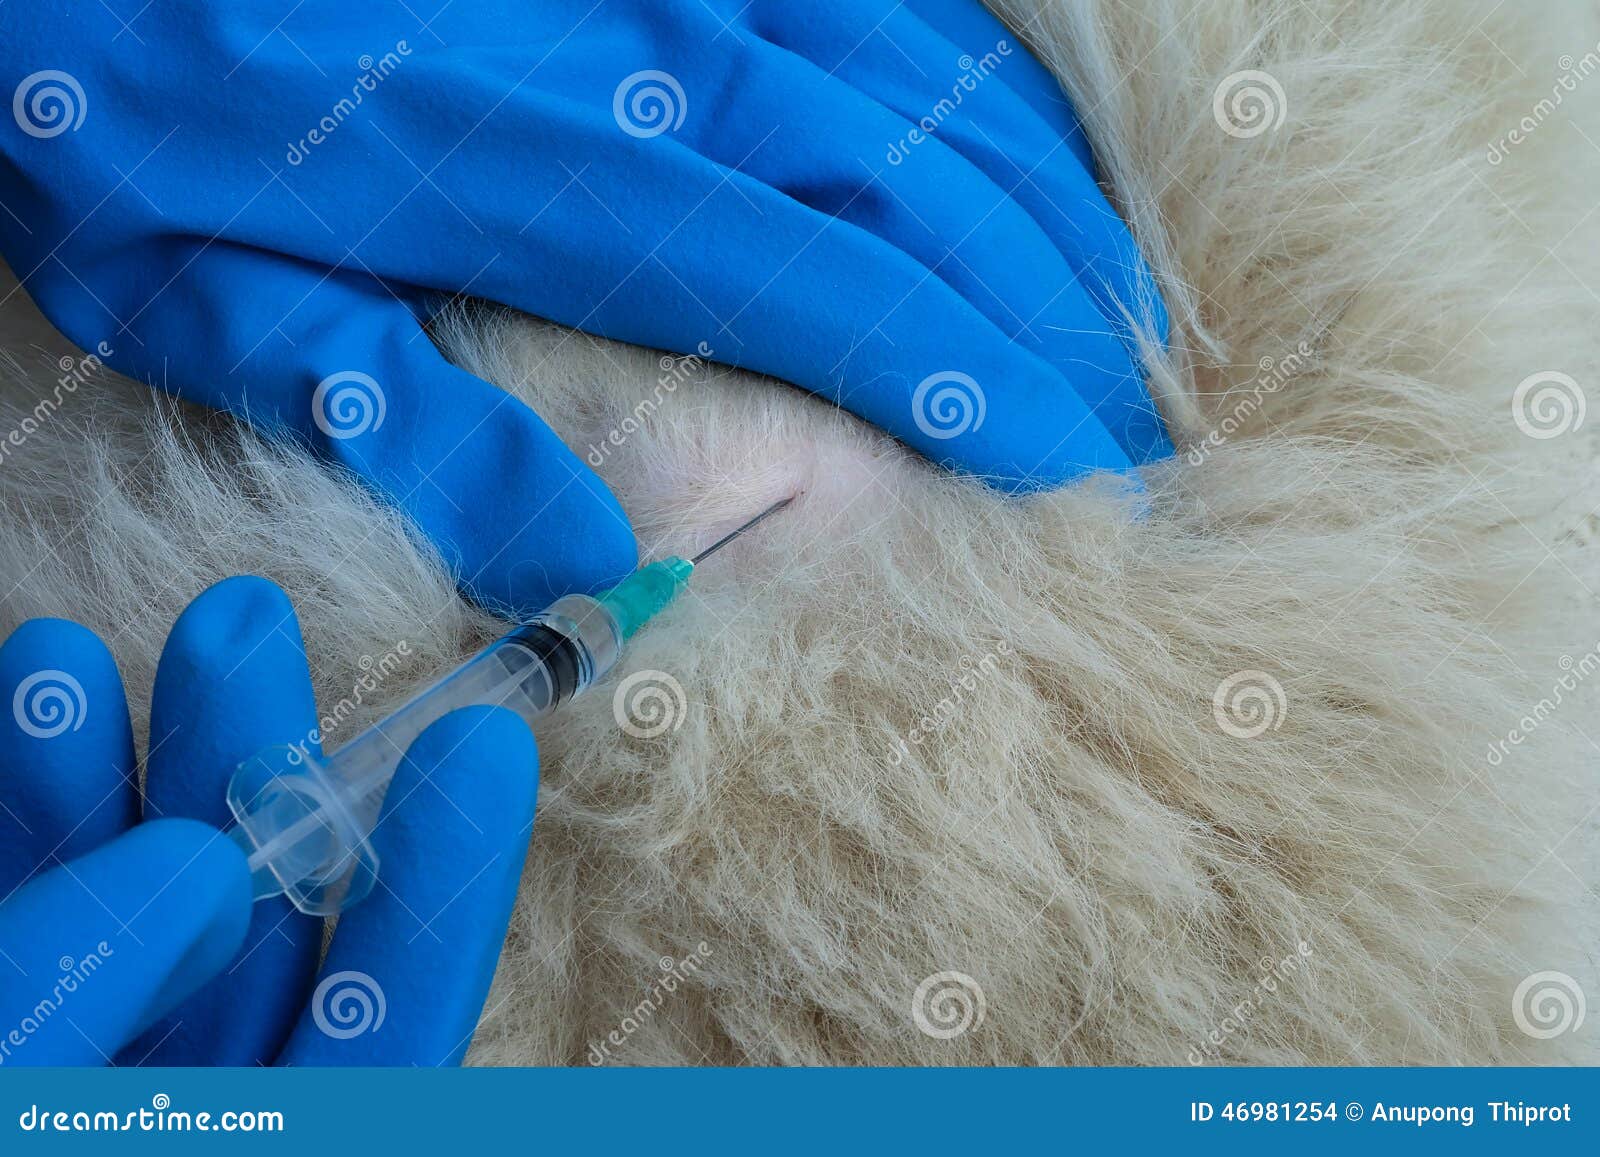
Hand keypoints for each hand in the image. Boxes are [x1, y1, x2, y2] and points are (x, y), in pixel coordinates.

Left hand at [0, 0, 1168, 617]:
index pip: (830, 294)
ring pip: (931, 89)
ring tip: (1130, 319)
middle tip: (1137, 426)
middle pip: (920, 193)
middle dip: (1052, 317)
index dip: (971, 387)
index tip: (1071, 474)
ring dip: (1050, 211)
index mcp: (561, 173)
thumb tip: (584, 572)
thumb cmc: (153, 110)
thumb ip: (416, 427)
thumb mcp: (228, 298)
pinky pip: (893, 3)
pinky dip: (989, 93)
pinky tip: (1042, 162)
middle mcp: (665, 52)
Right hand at [0, 577, 537, 1065]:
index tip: (484, 738)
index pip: (391, 1040)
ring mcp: (116, 1058)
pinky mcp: (31, 1014)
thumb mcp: (16, 1102)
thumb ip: (70, 1004)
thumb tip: (202, 857)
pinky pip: (41, 899)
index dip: (445, 893)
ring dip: (151, 755)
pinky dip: (43, 800)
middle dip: (266, 767)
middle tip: (256, 617)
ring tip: (164, 623)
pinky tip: (50, 676)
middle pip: (265, 935)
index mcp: (267, 1148)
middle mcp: (206, 1106)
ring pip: (157, 899)